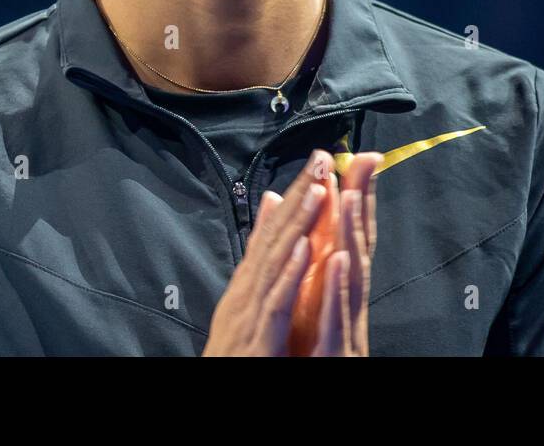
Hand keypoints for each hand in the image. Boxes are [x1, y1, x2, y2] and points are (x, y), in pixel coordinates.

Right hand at [200, 151, 328, 355]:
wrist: (221, 384)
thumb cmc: (237, 348)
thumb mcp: (247, 300)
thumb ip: (259, 255)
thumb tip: (269, 206)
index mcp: (248, 281)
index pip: (274, 229)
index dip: (296, 193)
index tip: (318, 161)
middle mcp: (247, 289)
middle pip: (275, 235)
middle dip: (299, 195)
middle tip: (321, 159)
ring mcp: (250, 312)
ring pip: (276, 261)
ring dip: (297, 224)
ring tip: (318, 191)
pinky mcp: (259, 339)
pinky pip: (276, 303)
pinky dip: (290, 274)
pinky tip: (306, 248)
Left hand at [282, 150, 382, 356]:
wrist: (314, 387)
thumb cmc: (311, 356)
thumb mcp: (312, 308)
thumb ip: (313, 268)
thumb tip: (307, 227)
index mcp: (338, 294)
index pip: (350, 238)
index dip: (357, 198)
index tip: (360, 158)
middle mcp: (349, 306)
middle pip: (359, 247)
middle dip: (363, 204)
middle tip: (365, 161)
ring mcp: (346, 328)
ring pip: (353, 277)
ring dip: (353, 236)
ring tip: (351, 196)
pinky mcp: (335, 353)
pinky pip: (336, 318)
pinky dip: (339, 289)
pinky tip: (340, 261)